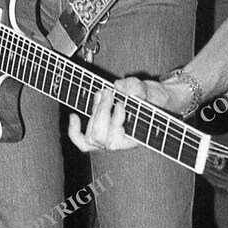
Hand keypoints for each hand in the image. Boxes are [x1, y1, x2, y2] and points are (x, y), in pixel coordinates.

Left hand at [67, 75, 185, 152]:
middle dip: (100, 112)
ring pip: (90, 137)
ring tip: (101, 95)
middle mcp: (120, 142)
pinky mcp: (99, 132)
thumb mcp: (150, 90)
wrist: (153, 100)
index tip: (121, 103)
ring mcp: (108, 139)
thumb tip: (118, 85)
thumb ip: (136, 88)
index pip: (114, 140)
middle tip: (108, 92)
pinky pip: (82, 141)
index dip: (114, 122)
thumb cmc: (153, 98)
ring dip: (93, 113)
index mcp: (134, 139)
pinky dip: (74, 131)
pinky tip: (73, 116)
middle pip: (99, 137)